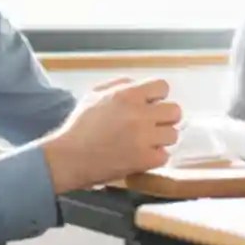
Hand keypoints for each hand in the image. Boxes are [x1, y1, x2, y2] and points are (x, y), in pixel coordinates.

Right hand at [39, 77, 181, 193]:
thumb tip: (139, 84)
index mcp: (127, 94)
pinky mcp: (145, 159)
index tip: (150, 105)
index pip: (163, 86)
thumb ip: (119, 85)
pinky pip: (165, 155)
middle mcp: (139, 114)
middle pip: (175, 111)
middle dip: (164, 118)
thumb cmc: (80, 126)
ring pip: (173, 134)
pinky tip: (139, 156)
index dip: (157, 96)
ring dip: (161, 139)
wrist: (69, 158)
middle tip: (151, 126)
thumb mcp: (94, 95)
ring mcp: (144, 138)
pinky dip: (154, 157)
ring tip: (144, 143)